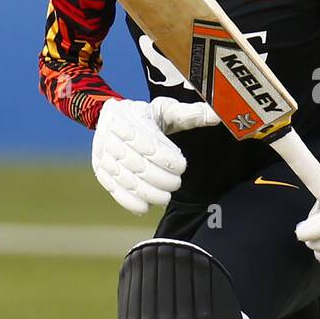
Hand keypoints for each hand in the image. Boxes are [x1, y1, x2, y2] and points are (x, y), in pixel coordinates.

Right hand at [91, 96, 218, 214]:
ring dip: (149, 193)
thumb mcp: (166, 110)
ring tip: (166, 197)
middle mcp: (110, 136)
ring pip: (126, 180)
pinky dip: (129, 202)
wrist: (113, 118)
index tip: (182, 166)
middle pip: (137, 164)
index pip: (146, 143)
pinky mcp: (101, 171)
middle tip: (177, 183)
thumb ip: (190, 114)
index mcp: (128, 118)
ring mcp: (103, 155)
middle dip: (160, 179)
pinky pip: (114, 189)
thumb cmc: (147, 115)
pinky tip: (145, 208)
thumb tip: (218, 115)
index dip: (166, 158)